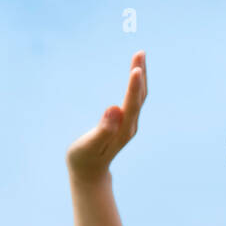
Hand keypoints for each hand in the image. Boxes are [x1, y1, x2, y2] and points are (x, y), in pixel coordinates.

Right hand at [66, 51, 147, 181]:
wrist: (89, 172)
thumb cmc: (84, 158)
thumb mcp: (89, 145)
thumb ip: (103, 130)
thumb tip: (115, 109)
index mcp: (122, 130)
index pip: (132, 105)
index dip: (134, 86)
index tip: (136, 68)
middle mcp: (130, 126)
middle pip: (140, 96)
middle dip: (141, 74)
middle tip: (140, 53)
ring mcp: (130, 124)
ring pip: (140, 96)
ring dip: (141, 76)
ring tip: (139, 56)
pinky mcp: (126, 122)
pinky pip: (135, 98)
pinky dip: (136, 83)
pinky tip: (135, 73)